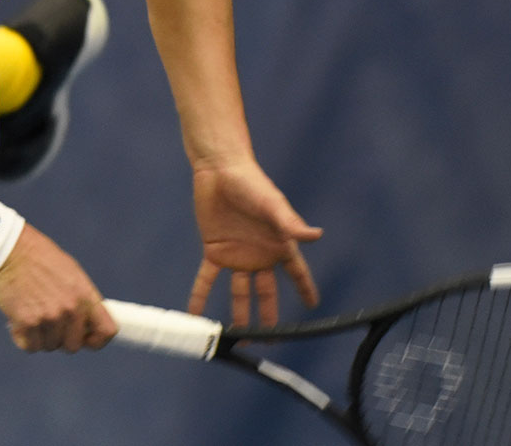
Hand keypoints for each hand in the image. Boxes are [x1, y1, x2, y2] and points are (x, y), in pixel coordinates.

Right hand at [0, 226, 117, 352]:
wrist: (7, 249)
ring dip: (39, 336)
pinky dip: (23, 338)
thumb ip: (81, 300)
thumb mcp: (70, 273)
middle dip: (60, 338)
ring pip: (49, 346)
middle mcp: (70, 308)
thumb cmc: (37, 259)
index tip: (85, 339)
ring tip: (30, 313)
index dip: (96, 340)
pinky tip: (18, 320)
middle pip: (73, 346)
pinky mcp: (27, 322)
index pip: (106, 331)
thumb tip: (86, 326)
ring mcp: (49, 316)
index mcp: (84, 294)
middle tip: (47, 322)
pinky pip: (30, 346)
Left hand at [187, 162, 321, 326]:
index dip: (305, 289)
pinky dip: (200, 295)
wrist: (219, 170)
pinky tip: (195, 314)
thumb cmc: (251, 183)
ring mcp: (236, 255)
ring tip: (238, 337)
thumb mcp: (272, 204)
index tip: (312, 307)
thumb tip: (316, 236)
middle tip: (270, 340)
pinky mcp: (214, 250)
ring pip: (239, 293)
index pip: (296, 273)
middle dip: (268, 317)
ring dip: (238, 314)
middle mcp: (259, 255)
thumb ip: (289, 223)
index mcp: (278, 244)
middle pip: (266, 293)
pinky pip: (207, 279)